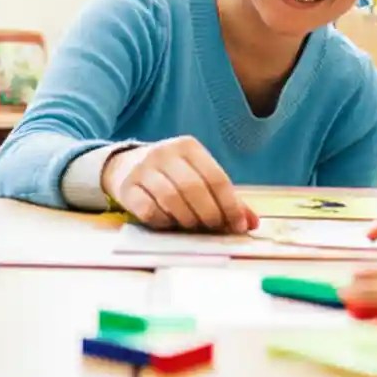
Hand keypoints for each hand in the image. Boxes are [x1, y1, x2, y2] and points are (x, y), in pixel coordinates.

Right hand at [101, 136, 258, 232]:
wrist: (124, 166)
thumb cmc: (171, 175)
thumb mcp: (197, 176)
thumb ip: (225, 198)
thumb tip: (252, 223)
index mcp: (188, 147)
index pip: (216, 177)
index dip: (230, 205)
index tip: (238, 226)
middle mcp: (165, 153)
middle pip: (194, 188)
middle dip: (209, 214)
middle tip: (214, 229)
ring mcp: (143, 169)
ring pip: (171, 199)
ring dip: (187, 219)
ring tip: (192, 227)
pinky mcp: (127, 187)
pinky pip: (148, 209)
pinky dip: (163, 221)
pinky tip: (169, 224)